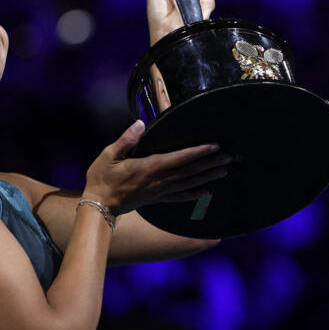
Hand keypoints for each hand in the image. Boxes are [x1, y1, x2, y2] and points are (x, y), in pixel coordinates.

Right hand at [83, 120, 229, 214]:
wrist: (99, 206)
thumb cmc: (102, 179)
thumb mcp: (109, 155)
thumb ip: (127, 139)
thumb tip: (140, 123)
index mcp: (150, 167)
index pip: (180, 158)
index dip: (199, 151)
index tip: (214, 146)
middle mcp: (159, 180)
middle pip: (190, 171)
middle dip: (210, 163)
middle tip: (228, 157)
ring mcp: (160, 191)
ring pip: (189, 183)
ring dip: (207, 177)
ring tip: (223, 171)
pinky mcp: (157, 199)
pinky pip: (180, 197)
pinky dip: (195, 194)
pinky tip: (206, 192)